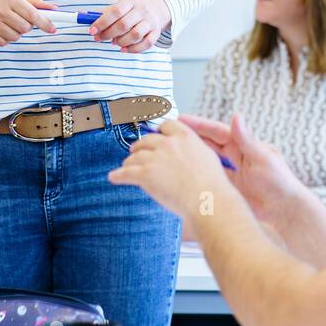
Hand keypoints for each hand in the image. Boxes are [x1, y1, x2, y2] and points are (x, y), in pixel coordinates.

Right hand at [0, 0, 57, 45]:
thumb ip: (35, 2)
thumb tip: (54, 8)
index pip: (32, 14)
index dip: (45, 23)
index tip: (52, 29)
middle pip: (25, 28)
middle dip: (28, 26)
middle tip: (22, 19)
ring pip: (15, 37)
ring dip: (17, 33)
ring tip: (10, 23)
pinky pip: (3, 43)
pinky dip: (6, 38)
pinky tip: (2, 28)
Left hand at [89, 0, 170, 52]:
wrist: (154, 10)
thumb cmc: (129, 11)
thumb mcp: (118, 7)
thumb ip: (101, 13)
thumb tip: (81, 16)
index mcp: (130, 0)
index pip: (115, 11)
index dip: (102, 22)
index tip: (92, 31)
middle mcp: (142, 9)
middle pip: (124, 25)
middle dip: (108, 34)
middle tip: (99, 39)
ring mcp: (150, 21)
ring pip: (135, 35)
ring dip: (120, 42)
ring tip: (114, 42)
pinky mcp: (156, 32)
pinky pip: (146, 44)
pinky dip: (133, 49)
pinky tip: (124, 49)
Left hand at [108, 118, 230, 218]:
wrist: (207, 200)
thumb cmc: (212, 184)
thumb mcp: (207, 156)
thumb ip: (193, 147)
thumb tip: (188, 147)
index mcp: (185, 136)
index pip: (167, 125)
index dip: (160, 131)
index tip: (156, 136)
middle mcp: (168, 144)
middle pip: (147, 140)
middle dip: (140, 146)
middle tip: (136, 152)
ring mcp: (155, 158)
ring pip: (135, 156)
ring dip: (129, 161)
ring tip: (127, 166)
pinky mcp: (145, 174)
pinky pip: (126, 173)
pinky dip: (118, 175)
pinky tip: (113, 177)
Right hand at [179, 113, 305, 224]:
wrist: (286, 211)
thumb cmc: (280, 183)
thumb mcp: (263, 158)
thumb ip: (247, 139)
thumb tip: (236, 116)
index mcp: (246, 145)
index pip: (217, 131)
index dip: (199, 125)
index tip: (181, 119)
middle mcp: (239, 156)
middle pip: (210, 143)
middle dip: (191, 136)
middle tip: (170, 131)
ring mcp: (234, 172)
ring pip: (209, 159)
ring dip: (193, 153)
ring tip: (173, 148)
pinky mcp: (232, 187)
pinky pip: (212, 176)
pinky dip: (200, 172)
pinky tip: (187, 171)